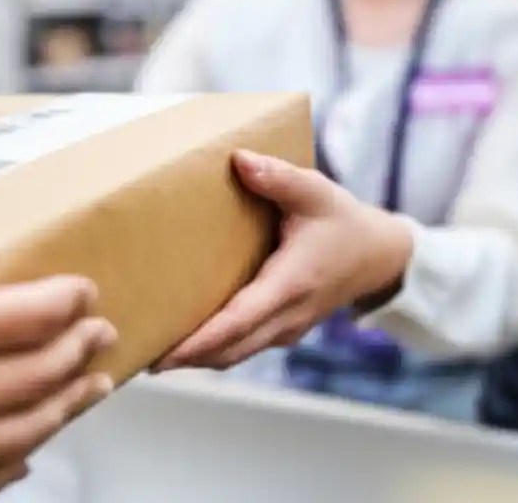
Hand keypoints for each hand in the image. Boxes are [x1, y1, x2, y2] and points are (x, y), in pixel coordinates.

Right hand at [0, 238, 116, 500]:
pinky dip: (7, 467)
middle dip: (79, 349)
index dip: (68, 300)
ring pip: (24, 429)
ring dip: (65, 406)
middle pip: (40, 373)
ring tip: (88, 389)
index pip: (33, 314)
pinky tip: (20, 457)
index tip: (82, 289)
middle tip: (99, 333)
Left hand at [156, 150, 412, 371]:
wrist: (380, 257)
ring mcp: (286, 329)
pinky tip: (183, 342)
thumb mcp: (316, 191)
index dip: (202, 339)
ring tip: (150, 353)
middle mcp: (288, 315)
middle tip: (137, 356)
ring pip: (235, 355)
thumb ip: (278, 177)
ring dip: (196, 359)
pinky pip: (244, 348)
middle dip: (185, 358)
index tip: (166, 352)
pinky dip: (213, 351)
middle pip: (230, 349)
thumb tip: (239, 159)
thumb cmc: (343, 222)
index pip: (240, 320)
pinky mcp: (282, 331)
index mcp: (291, 283)